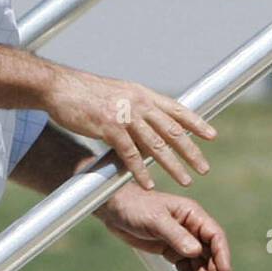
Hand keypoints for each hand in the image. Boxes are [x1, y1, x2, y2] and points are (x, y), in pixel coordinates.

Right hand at [45, 64, 215, 190]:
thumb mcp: (118, 94)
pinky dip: (141, 171)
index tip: (212, 135)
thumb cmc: (85, 92)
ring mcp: (125, 115)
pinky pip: (130, 153)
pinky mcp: (109, 128)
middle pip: (172, 130)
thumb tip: (149, 120)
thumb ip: (135, 106)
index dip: (196, 123)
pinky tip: (149, 183)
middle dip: (190, 150)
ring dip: (172, 164)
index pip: (176, 109)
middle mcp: (138, 103)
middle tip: (204, 168)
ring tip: (186, 179)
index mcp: (142, 94)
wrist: (59, 87)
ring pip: (156, 144)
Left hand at [96, 187, 230, 270]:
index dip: (222, 254)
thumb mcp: (156, 219)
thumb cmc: (136, 206)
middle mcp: (191, 228)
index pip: (215, 236)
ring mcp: (182, 241)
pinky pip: (184, 268)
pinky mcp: (171, 251)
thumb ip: (176, 235)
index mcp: (192, 215)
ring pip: (198, 264)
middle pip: (209, 254)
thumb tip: (196, 251)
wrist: (115, 209)